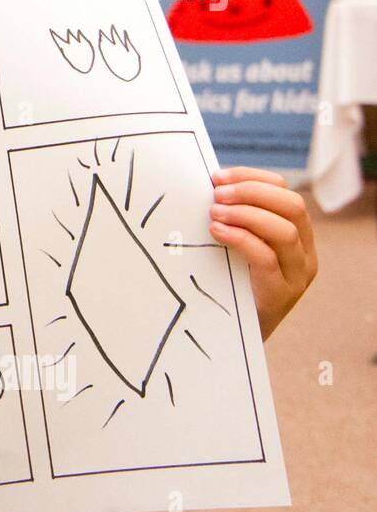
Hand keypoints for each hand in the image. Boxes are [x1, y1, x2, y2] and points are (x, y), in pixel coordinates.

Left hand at [208, 167, 317, 339]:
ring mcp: (298, 274)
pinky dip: (241, 239)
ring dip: (246, 214)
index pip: (284, 192)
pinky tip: (217, 232)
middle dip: (251, 192)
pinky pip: (267, 258)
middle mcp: (304, 252)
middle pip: (292, 206)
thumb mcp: (235, 247)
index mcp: (296, 234)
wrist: (233, 335)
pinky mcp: (283, 293)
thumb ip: (233, 221)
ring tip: (214, 213)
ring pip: (285, 230)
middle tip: (216, 193)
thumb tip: (205, 187)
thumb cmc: (229, 283)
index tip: (218, 176)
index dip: (253, 178)